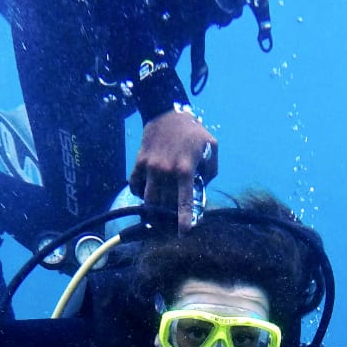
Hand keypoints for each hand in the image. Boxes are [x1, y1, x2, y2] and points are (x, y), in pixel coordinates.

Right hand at [128, 108, 217, 230]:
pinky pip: (135, 186)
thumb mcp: (211, 147)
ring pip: (148, 200)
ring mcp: (150, 168)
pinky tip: (146, 194)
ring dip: (153, 211)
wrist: (166, 112)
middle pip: (165, 204)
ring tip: (158, 216)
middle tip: (171, 224)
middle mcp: (166, 171)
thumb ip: (210, 171)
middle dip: (169, 217)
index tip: (184, 233)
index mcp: (185, 169)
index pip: (184, 201)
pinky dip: (139, 194)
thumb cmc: (193, 132)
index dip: (184, 219)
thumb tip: (202, 189)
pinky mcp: (139, 163)